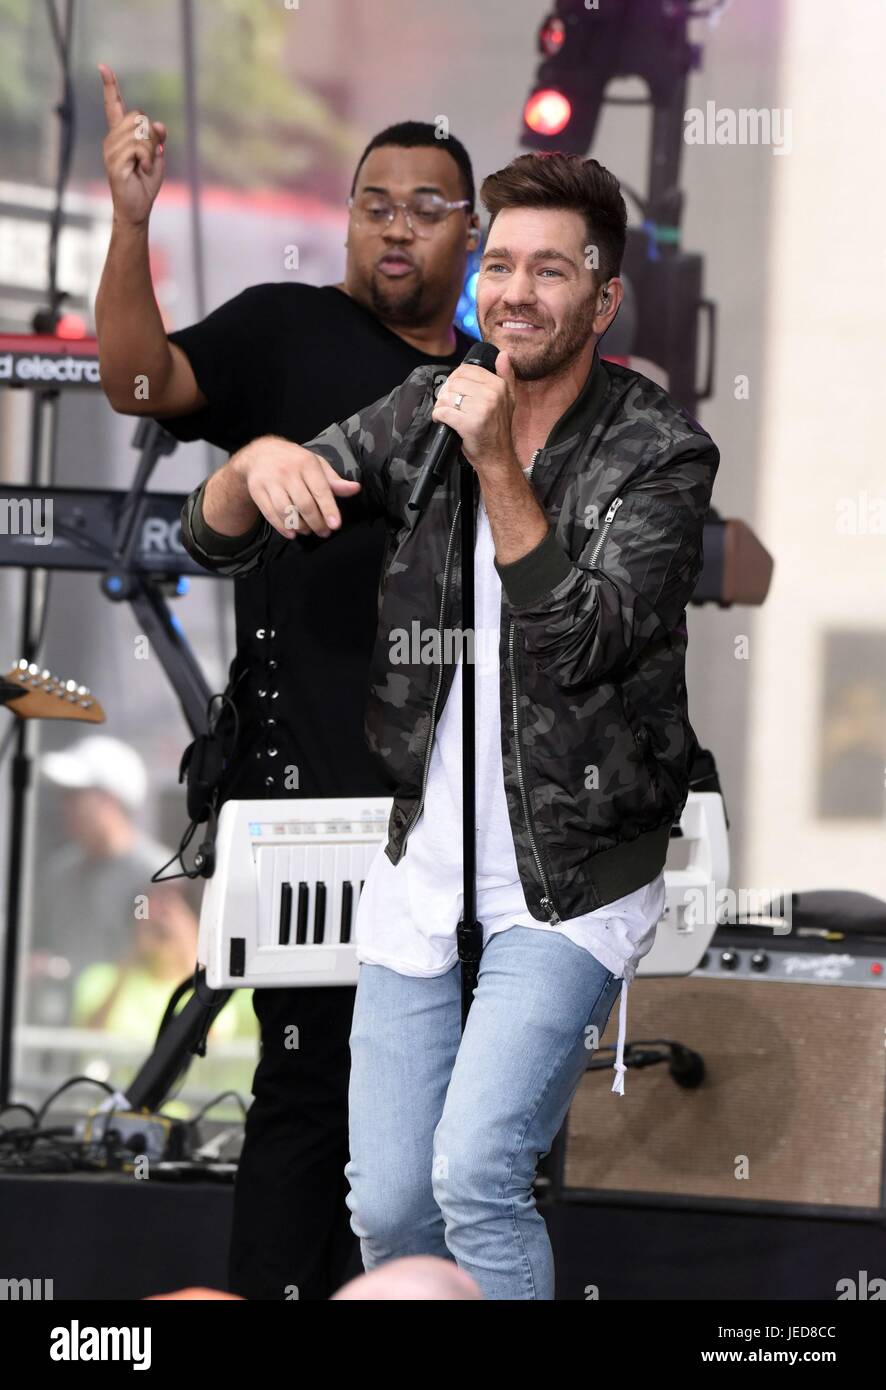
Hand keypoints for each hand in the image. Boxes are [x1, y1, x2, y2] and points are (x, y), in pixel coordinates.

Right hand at [99, 63, 166, 226]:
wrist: (137, 209)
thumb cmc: (144, 183)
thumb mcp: (156, 156)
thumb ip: (157, 138)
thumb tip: (159, 124)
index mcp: (120, 136)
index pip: (114, 106)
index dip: (110, 86)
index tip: (103, 67)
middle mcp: (112, 139)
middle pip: (138, 116)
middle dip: (151, 135)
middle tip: (149, 156)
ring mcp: (111, 150)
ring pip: (140, 132)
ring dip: (150, 150)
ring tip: (144, 165)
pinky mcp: (114, 162)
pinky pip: (139, 148)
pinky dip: (148, 159)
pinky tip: (142, 170)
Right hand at [234, 436, 361, 538]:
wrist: (261, 453)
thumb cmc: (295, 461)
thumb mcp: (317, 464)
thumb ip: (334, 480)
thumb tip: (355, 489)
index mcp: (306, 463)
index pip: (320, 490)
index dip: (329, 509)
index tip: (335, 525)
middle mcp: (287, 471)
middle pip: (304, 504)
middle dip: (316, 522)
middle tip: (324, 532)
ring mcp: (270, 481)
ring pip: (286, 511)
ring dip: (299, 526)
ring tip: (308, 531)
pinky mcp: (257, 490)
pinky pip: (270, 513)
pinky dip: (282, 527)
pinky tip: (292, 533)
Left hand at [431, 350, 517, 473]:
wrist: (497, 456)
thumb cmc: (498, 429)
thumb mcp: (509, 399)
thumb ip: (506, 375)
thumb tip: (503, 354)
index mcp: (498, 385)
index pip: (466, 370)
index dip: (455, 380)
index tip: (456, 392)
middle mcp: (491, 394)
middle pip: (454, 382)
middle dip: (446, 393)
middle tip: (449, 405)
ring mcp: (481, 409)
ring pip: (447, 396)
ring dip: (441, 405)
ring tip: (446, 413)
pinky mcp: (468, 423)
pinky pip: (443, 412)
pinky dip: (438, 416)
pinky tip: (443, 421)